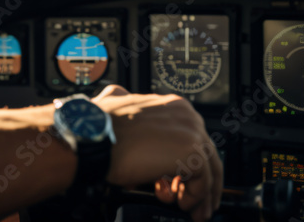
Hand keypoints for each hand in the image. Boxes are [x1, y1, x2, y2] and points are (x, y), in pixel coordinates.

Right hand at [91, 85, 221, 221]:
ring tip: (187, 207)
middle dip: (197, 181)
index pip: (193, 139)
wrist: (95, 138)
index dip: (187, 163)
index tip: (180, 180)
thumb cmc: (100, 126)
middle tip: (188, 199)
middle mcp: (188, 116)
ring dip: (198, 193)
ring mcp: (192, 133)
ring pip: (209, 170)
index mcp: (174, 106)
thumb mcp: (114, 101)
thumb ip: (124, 99)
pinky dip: (194, 197)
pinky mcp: (192, 152)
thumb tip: (120, 97)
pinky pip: (203, 182)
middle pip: (206, 155)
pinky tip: (178, 202)